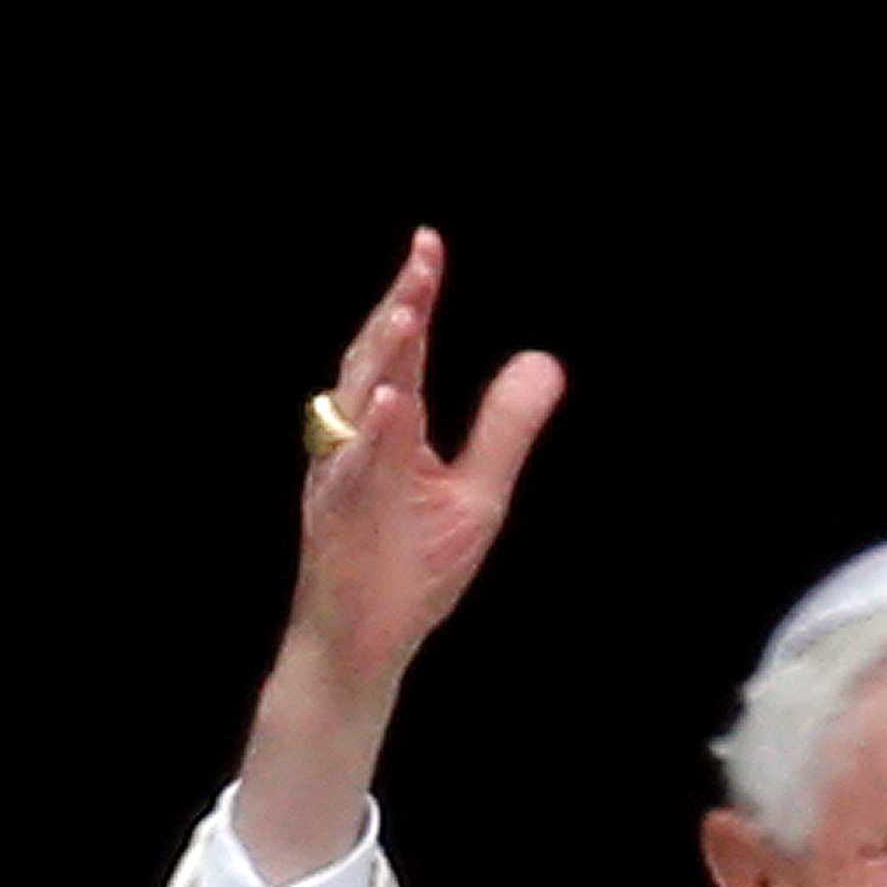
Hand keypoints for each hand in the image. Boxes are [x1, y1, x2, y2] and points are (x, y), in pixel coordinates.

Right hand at [285, 228, 563, 695]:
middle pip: (373, 360)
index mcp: (389, 428)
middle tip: (422, 259)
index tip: (430, 244)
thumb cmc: (411, 566)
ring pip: (356, 405)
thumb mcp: (478, 491)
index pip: (405, 351)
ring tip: (407, 309)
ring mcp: (344, 476)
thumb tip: (544, 360)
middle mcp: (357, 440)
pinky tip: (392, 400)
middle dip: (397, 308)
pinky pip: (353, 470)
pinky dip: (371, 435)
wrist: (363, 642)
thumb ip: (506, 426)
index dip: (415, 297)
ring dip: (381, 357)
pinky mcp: (342, 518)